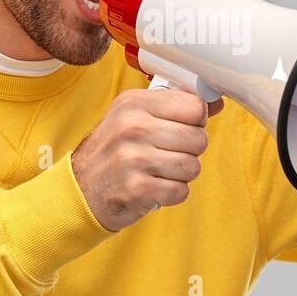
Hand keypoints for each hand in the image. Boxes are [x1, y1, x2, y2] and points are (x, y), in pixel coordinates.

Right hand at [71, 89, 222, 231]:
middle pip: (198, 138)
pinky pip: (181, 191)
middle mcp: (133, 127)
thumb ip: (175, 107)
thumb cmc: (113, 151)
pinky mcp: (137, 189)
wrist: (81, 189)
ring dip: (181, 174)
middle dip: (190, 151)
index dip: (195, 121)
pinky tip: (155, 186)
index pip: (194, 106)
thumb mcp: (134, 117)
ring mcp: (134, 159)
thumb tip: (216, 102)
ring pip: (193, 166)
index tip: (183, 127)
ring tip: (160, 171)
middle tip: (169, 153)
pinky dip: (172, 193)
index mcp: (134, 103)